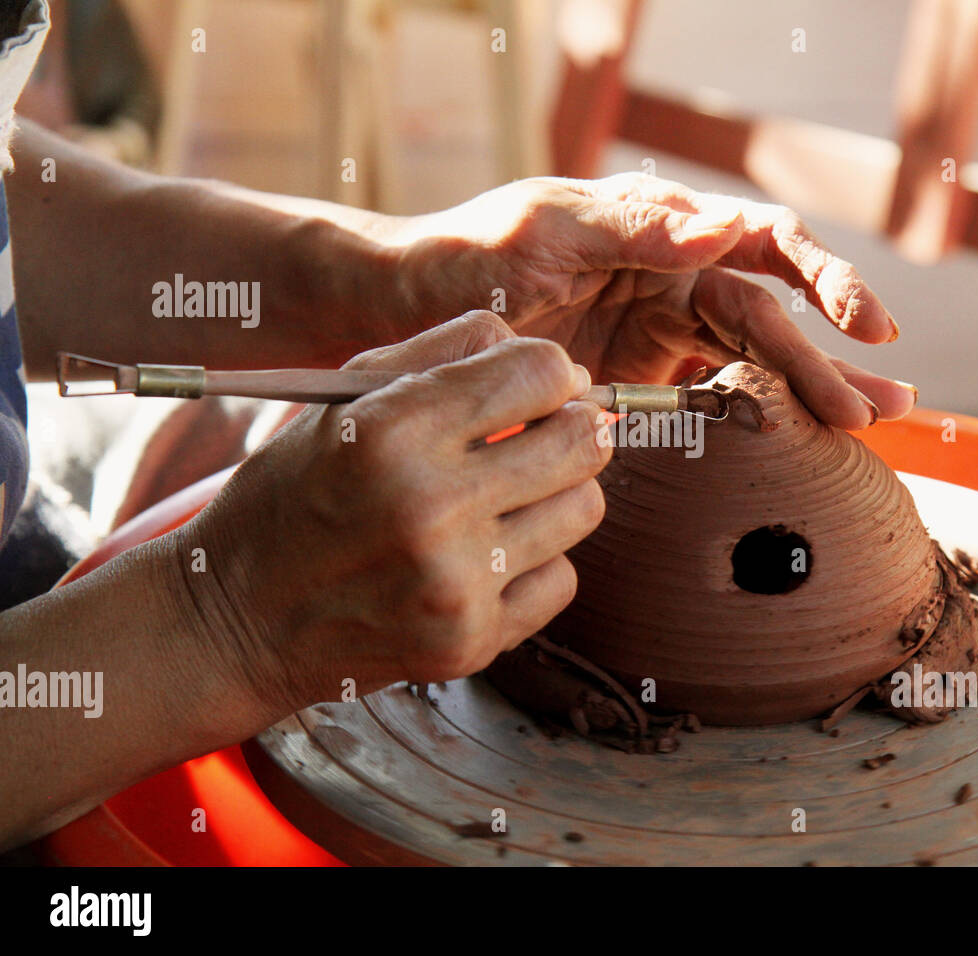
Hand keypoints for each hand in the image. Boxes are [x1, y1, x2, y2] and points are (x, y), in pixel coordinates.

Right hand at [173, 311, 610, 710]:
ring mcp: (454, 584)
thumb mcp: (345, 399)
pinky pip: (561, 580)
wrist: (236, 621)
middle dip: (570, 428)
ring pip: (584, 509)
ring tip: (499, 501)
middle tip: (539, 437)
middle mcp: (429, 508)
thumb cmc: (295, 493)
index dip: (551, 372)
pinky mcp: (469, 642)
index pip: (542, 372)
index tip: (534, 388)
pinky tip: (480, 562)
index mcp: (392, 431)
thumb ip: (450, 352)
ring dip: (554, 496)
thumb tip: (565, 368)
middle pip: (583, 442)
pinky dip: (533, 566)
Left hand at [383, 173, 916, 427]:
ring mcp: (659, 329)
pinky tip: (802, 438)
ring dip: (813, 388)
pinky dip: (759, 414)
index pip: (765, 245)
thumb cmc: (461, 258)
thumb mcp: (539, 230)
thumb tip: (722, 227)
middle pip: (774, 313)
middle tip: (880, 408)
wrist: (398, 314)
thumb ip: (629, 227)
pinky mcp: (641, 376)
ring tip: (873, 422)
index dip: (824, 280)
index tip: (863, 326)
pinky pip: (712, 392)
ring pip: (755, 356)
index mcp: (660, 228)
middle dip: (830, 358)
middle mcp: (672, 274)